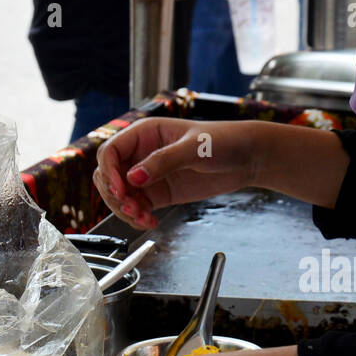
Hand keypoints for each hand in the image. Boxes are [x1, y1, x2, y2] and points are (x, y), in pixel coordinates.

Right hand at [94, 118, 261, 230]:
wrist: (247, 158)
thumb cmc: (225, 140)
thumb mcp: (194, 147)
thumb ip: (163, 161)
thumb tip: (134, 176)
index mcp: (144, 134)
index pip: (110, 152)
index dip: (109, 172)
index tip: (121, 188)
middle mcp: (141, 154)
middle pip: (108, 176)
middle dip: (115, 195)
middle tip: (131, 208)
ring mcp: (148, 175)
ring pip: (119, 196)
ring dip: (125, 210)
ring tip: (142, 218)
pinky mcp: (157, 194)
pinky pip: (136, 208)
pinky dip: (137, 218)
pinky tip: (149, 222)